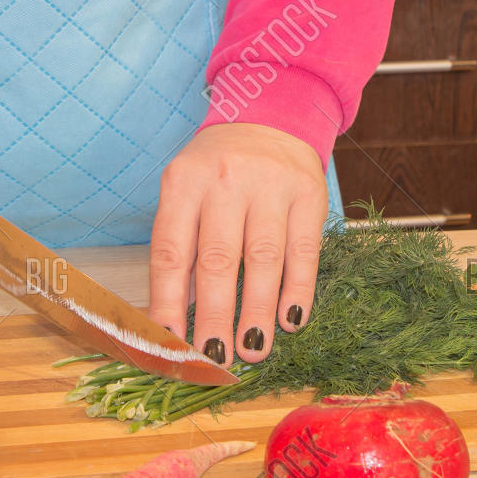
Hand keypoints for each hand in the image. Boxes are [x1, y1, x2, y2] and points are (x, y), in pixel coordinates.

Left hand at [149, 124, 326, 365]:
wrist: (270, 118)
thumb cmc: (217, 171)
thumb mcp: (186, 194)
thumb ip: (179, 248)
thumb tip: (171, 319)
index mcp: (183, 183)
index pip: (171, 252)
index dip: (168, 302)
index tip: (170, 344)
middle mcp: (225, 181)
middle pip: (217, 260)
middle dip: (215, 316)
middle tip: (214, 358)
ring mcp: (270, 185)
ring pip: (262, 260)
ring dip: (257, 312)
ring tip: (253, 351)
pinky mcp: (308, 194)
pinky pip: (303, 252)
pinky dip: (297, 291)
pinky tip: (291, 321)